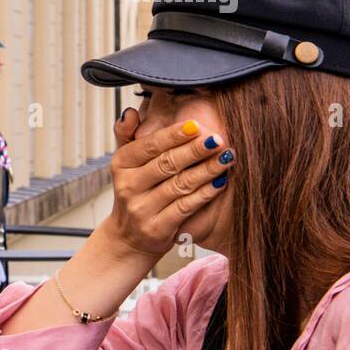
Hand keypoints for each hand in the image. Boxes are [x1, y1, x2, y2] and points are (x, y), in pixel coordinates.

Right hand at [104, 109, 234, 258]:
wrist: (128, 237)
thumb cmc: (135, 192)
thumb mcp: (126, 163)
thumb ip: (127, 134)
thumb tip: (131, 112)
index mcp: (121, 164)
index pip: (150, 145)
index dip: (174, 134)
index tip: (197, 124)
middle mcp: (127, 186)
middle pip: (167, 163)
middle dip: (195, 150)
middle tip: (219, 139)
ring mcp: (141, 209)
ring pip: (180, 184)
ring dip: (207, 169)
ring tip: (228, 156)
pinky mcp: (157, 228)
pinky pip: (186, 206)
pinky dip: (206, 193)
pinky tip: (221, 181)